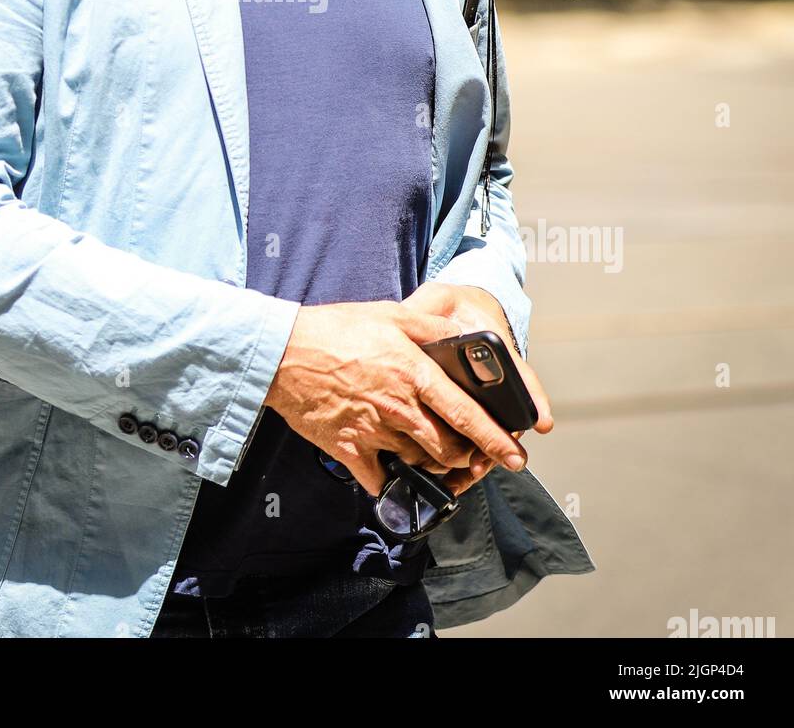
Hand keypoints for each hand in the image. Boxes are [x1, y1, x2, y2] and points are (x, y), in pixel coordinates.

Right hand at [263, 288, 534, 496]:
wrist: (282, 352)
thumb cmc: (336, 329)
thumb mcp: (391, 314)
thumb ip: (432, 326)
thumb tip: (465, 334)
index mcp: (414, 374)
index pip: (466, 413)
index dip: (496, 439)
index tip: (514, 455)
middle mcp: (399, 408)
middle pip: (448, 447)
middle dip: (467, 456)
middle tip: (473, 456)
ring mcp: (373, 432)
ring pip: (419, 464)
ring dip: (435, 466)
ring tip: (439, 459)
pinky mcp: (349, 449)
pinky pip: (379, 479)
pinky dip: (392, 482)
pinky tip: (394, 473)